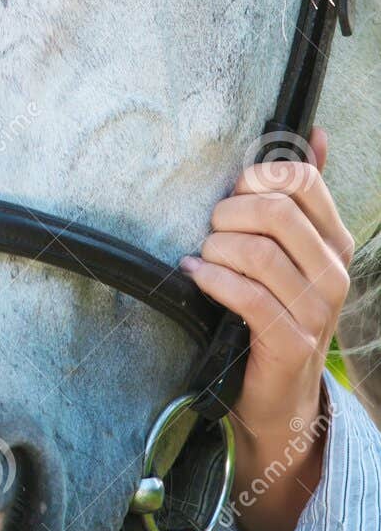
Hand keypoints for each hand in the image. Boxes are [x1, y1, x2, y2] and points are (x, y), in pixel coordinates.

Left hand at [179, 126, 353, 530]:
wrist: (278, 396)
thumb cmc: (274, 312)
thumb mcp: (291, 253)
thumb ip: (300, 197)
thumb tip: (315, 133)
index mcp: (334, 241)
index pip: (301, 180)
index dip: (255, 178)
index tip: (231, 196)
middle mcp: (334, 271)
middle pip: (274, 211)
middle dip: (226, 215)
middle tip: (208, 234)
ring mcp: (318, 309)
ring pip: (256, 252)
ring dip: (215, 250)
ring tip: (202, 259)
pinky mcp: (291, 341)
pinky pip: (246, 296)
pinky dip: (212, 281)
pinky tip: (195, 277)